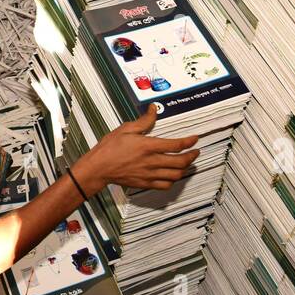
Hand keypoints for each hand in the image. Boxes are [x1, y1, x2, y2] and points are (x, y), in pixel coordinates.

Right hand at [71, 105, 198, 194]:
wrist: (99, 167)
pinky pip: (165, 185)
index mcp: (148, 146)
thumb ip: (144, 121)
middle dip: (192, 156)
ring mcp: (149, 174)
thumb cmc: (110, 148)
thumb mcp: (126, 129)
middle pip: (180, 162)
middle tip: (195, 152)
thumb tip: (153, 109)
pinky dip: (173, 180)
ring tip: (187, 163)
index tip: (194, 139)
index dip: (189, 142)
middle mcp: (151, 161)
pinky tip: (172, 175)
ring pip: (175, 175)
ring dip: (185, 169)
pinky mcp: (145, 183)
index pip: (176, 145)